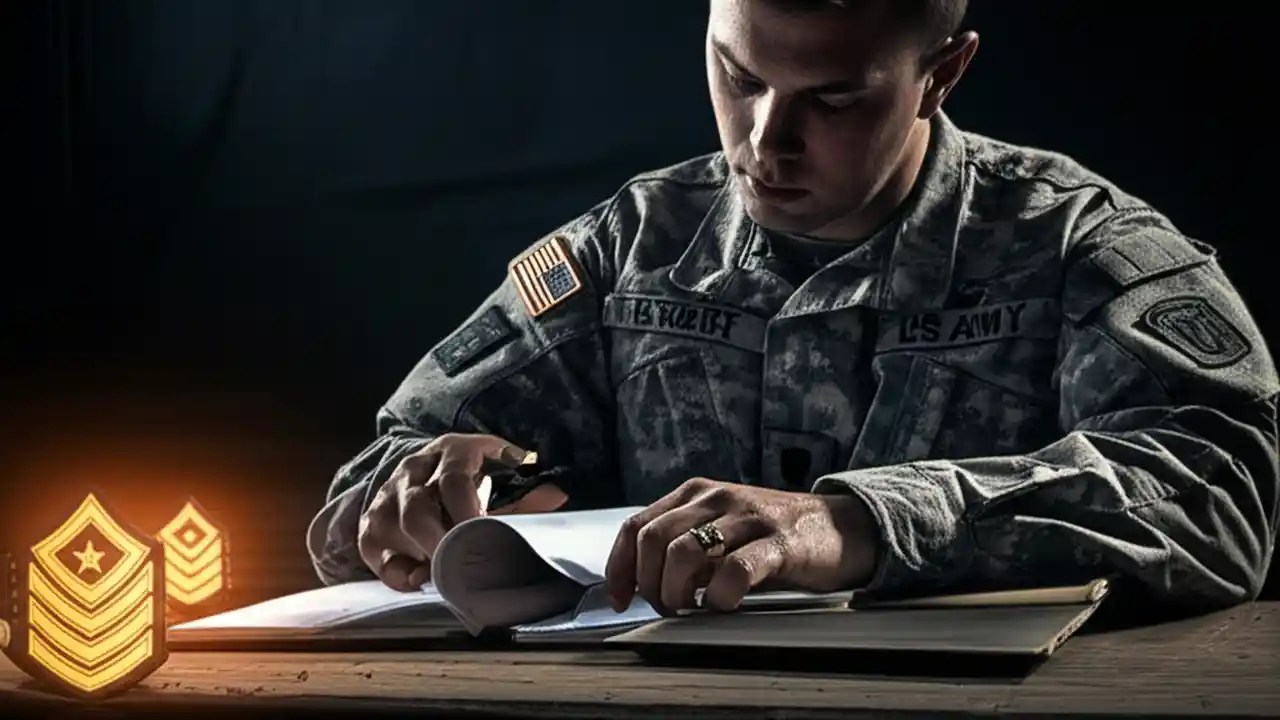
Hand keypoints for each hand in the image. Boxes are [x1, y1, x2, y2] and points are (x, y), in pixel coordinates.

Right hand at [357, 433, 564, 589]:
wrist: (430, 467)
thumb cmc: (478, 476)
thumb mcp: (503, 473)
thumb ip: (526, 493)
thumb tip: (556, 499)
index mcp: (452, 452)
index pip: (455, 481)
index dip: (468, 512)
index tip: (483, 538)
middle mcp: (413, 470)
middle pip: (416, 509)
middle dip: (439, 544)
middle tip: (462, 569)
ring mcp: (387, 495)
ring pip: (389, 528)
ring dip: (416, 557)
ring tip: (443, 577)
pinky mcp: (371, 522)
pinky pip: (372, 549)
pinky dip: (393, 571)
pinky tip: (418, 580)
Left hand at [604, 478, 878, 614]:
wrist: (838, 527)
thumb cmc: (771, 536)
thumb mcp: (720, 533)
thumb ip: (683, 549)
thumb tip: (642, 585)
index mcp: (695, 494)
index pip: (636, 525)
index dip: (620, 566)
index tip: (620, 598)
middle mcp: (716, 498)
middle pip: (654, 540)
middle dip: (649, 583)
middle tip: (665, 607)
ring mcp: (747, 517)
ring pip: (684, 553)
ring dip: (677, 592)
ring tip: (690, 609)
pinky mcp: (778, 542)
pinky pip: (735, 570)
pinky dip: (719, 595)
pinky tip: (723, 604)